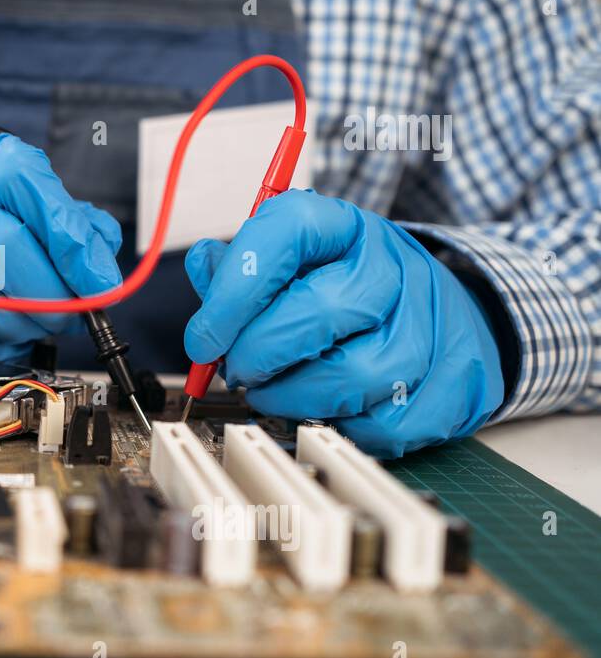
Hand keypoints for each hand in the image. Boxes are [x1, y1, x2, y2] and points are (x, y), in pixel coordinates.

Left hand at [184, 190, 503, 456]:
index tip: (203, 338)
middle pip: (322, 311)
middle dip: (261, 353)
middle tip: (237, 370)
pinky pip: (389, 424)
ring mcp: (431, 324)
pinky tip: (326, 411)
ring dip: (296, 399)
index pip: (285, 234)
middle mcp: (393, 267)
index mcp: (343, 227)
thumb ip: (241, 266)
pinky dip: (346, 429)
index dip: (234, 291)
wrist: (439, 310)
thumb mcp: (292, 260)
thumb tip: (206, 269)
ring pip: (357, 376)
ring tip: (274, 394)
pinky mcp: (455, 381)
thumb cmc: (344, 288)